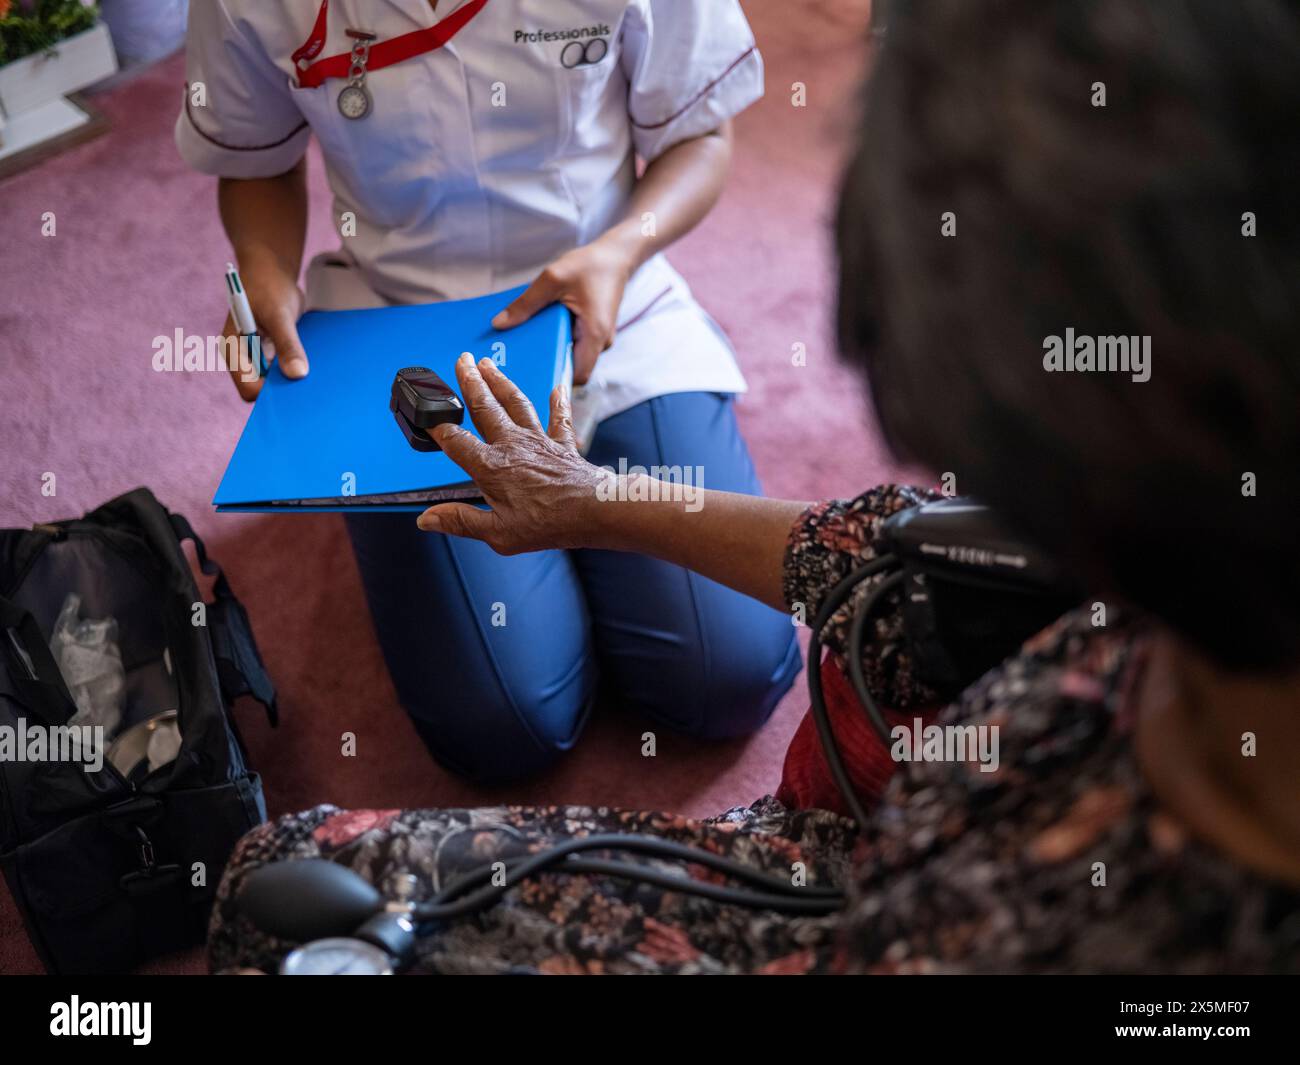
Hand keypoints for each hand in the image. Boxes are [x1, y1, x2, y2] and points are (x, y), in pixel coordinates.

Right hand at [223, 255, 308, 400]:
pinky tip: (309, 360)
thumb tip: (297, 375)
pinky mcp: (268, 353)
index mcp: (233, 348)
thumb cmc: (269, 287)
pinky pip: (281, 370)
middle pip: (261, 389)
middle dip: (282, 388)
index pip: (248, 387)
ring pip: (273, 382)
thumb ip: (287, 344)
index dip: (271, 392)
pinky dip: (294, 368)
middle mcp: (241, 356)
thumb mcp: (280, 315)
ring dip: (289, 378)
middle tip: (308, 381)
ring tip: (310, 367)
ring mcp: (254, 356)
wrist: (271, 272)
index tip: (296, 385)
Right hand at [415, 354, 613, 553]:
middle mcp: (513, 445)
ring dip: (501, 382)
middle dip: (470, 382)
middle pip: (485, 407)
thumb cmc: (549, 523)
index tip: (426, 418)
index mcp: (491, 467)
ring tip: (489, 365)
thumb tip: (428, 518)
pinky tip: (557, 388)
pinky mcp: (562, 445)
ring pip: (516, 403)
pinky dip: (559, 402)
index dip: (438, 429)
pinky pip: (560, 419)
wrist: (592, 511)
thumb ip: (461, 521)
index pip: (456, 442)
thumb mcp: (497, 533)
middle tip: (462, 361)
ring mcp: (539, 441)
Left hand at [491, 236, 633, 385]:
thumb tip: (499, 324)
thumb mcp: (553, 279)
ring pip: (572, 356)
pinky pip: (574, 343)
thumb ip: (526, 303)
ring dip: (551, 350)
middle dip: (547, 363)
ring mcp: (598, 339)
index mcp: (595, 334)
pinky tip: (541, 328)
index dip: (556, 379)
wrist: (615, 257)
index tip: (531, 374)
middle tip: (520, 359)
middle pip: (572, 367)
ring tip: (526, 342)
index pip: (578, 375)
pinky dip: (558, 339)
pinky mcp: (593, 332)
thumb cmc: (590, 265)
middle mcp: (600, 342)